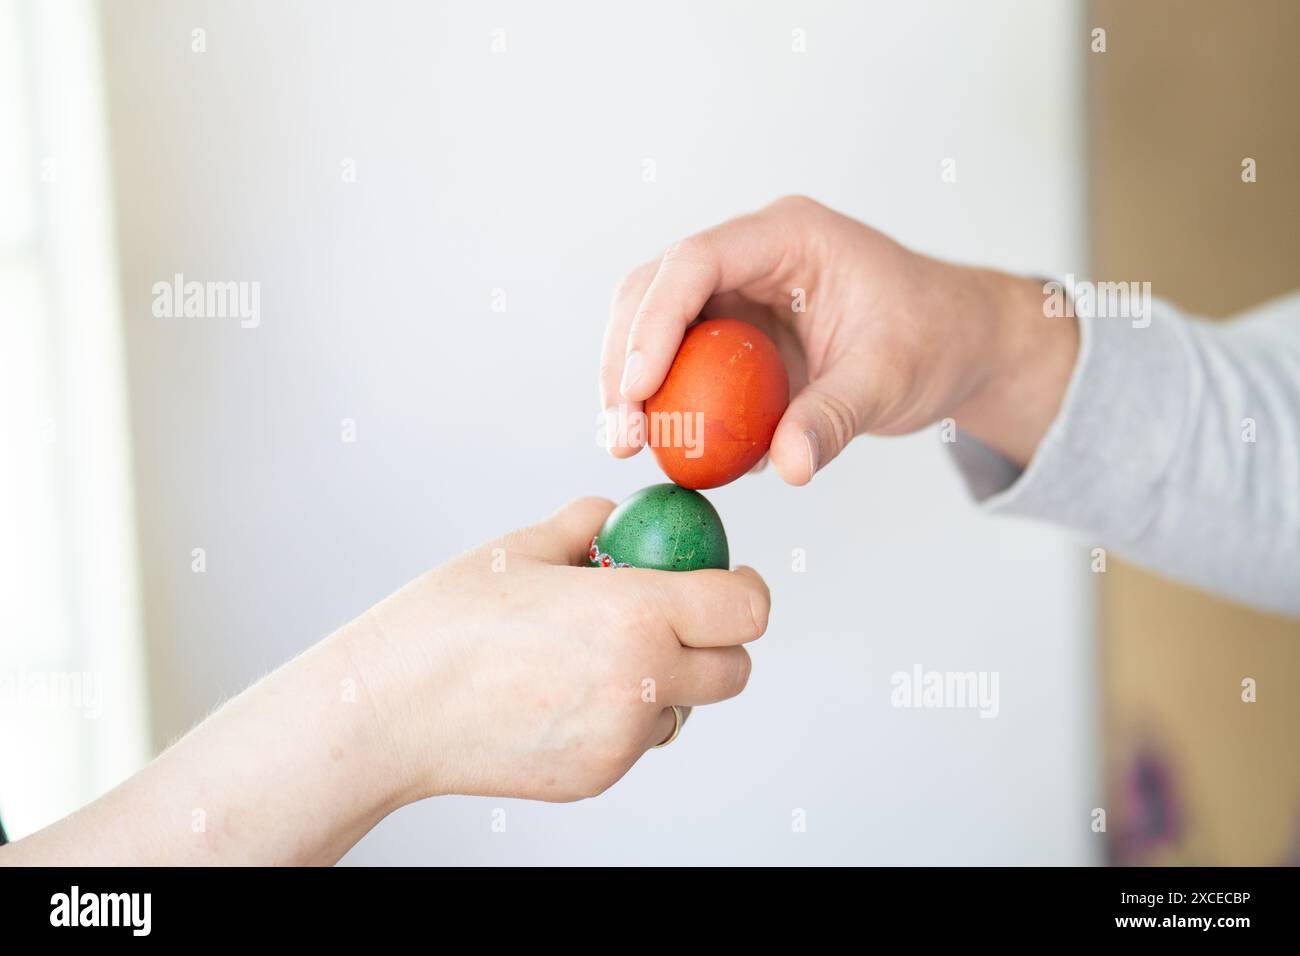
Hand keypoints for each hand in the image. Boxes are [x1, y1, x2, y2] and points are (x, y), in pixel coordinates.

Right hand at [337, 496, 767, 803]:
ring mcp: (621, 739)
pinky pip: (636, 741)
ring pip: (683, 709)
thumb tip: (613, 517)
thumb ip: (585, 526)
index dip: (746, 590)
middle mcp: (643, 683)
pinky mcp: (597, 776)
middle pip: (735, 671)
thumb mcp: (521, 549)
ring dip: (666, 682)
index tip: (730, 578)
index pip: (745, 609)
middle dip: (717, 642)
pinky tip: (563, 691)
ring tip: (597, 656)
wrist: (389, 712)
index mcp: (636, 615)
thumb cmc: (446, 624)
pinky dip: (622, 715)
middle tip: (675, 618)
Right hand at [600, 195, 1077, 474]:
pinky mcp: (735, 332)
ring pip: (654, 322)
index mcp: (788, 237)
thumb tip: (787, 466)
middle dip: (624, 358)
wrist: (956, 343)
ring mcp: (738, 292)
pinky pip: (681, 360)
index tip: (637, 391)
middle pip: (655, 287)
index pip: (697, 261)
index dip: (654, 322)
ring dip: (631, 382)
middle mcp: (751, 255)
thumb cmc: (935, 338)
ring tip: (628, 445)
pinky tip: (668, 446)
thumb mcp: (890, 379)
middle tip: (621, 433)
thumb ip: (834, 418)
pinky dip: (665, 400)